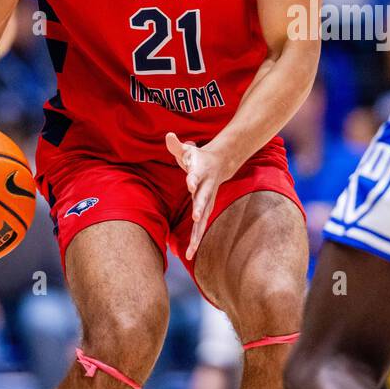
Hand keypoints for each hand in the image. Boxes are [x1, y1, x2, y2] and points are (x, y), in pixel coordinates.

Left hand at [166, 132, 234, 261]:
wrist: (221, 164)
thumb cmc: (198, 158)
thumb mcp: (187, 151)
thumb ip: (176, 145)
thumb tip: (168, 135)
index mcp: (200, 172)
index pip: (196, 175)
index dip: (193, 179)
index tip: (190, 183)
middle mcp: (206, 188)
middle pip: (203, 198)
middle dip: (200, 207)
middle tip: (196, 217)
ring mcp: (208, 200)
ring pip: (204, 217)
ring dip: (198, 232)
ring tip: (192, 249)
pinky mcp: (206, 209)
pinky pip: (201, 226)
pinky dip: (197, 239)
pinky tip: (190, 253)